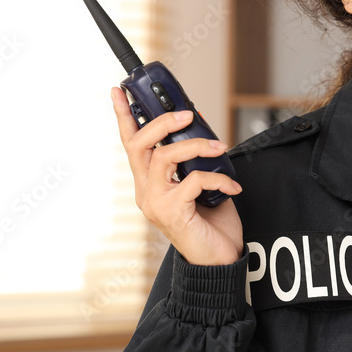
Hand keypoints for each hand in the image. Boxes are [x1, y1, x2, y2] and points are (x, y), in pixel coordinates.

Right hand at [112, 87, 243, 265]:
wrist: (218, 261)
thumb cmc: (210, 222)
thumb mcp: (201, 183)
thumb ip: (194, 159)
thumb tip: (199, 126)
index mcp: (148, 182)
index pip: (130, 143)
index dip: (123, 116)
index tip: (118, 91)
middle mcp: (145, 191)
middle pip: (139, 145)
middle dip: (162, 122)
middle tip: (187, 114)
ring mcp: (155, 202)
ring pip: (164, 157)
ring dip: (196, 145)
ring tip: (220, 147)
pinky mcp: (172, 212)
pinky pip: (193, 180)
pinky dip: (218, 178)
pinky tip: (233, 187)